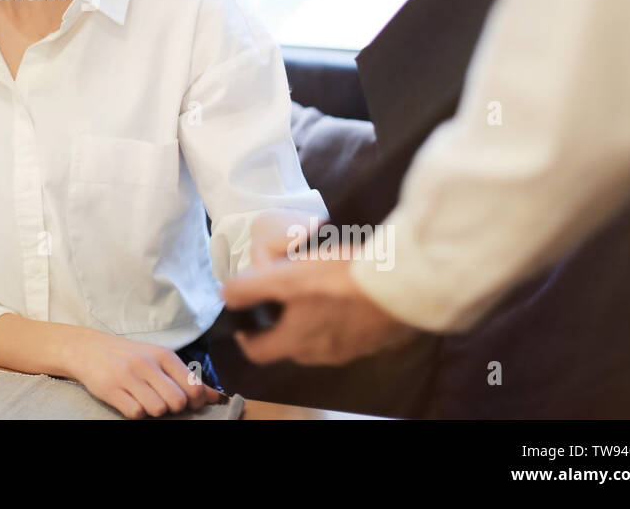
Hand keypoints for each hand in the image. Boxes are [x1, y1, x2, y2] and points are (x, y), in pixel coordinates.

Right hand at [63, 329, 222, 418]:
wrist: (88, 349)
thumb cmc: (129, 355)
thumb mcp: (158, 359)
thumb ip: (186, 377)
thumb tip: (213, 397)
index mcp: (164, 355)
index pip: (193, 387)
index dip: (193, 402)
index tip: (184, 401)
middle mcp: (147, 364)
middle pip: (177, 402)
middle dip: (173, 408)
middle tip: (161, 400)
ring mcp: (128, 377)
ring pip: (158, 410)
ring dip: (153, 411)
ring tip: (144, 400)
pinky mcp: (111, 389)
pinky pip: (135, 413)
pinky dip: (135, 412)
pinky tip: (130, 401)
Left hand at [221, 254, 416, 366]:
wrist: (404, 285)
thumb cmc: (342, 280)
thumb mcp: (287, 277)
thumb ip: (251, 287)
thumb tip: (226, 295)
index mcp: (297, 342)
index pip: (258, 352)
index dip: (245, 335)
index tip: (244, 317)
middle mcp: (323, 354)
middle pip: (289, 344)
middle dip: (280, 322)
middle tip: (281, 294)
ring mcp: (352, 349)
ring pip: (319, 338)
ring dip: (310, 319)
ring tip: (313, 289)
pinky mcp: (375, 339)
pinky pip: (348, 332)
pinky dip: (339, 317)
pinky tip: (345, 292)